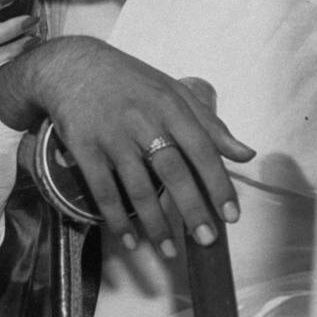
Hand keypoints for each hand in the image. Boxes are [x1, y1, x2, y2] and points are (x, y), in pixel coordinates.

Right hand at [0, 36, 254, 254]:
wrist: (71, 66)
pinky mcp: (84, 148)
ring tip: (170, 251)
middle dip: (192, 210)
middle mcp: (143, 121)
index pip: (202, 149)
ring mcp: (112, 137)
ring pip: (137, 188)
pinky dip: (116, 219)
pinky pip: (103, 191)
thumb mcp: (172, 90)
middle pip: (172, 172)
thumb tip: (246, 154)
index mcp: (170, 106)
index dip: (218, 184)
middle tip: (206, 240)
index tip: (231, 215)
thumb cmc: (129, 81)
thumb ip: (210, 123)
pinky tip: (130, 240)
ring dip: (155, 223)